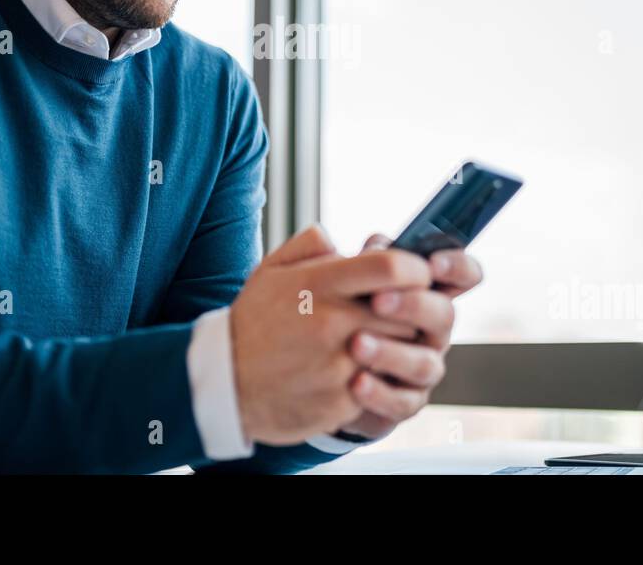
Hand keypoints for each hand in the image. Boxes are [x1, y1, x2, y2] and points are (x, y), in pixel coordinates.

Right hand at [229, 225, 430, 444]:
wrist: (225, 382)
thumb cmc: (254, 322)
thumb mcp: (272, 269)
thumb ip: (311, 244)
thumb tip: (346, 241)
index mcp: (318, 285)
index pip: (390, 267)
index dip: (416, 267)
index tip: (417, 272)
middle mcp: (331, 323)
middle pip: (404, 310)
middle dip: (409, 307)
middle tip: (398, 309)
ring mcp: (338, 365)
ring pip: (398, 349)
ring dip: (396, 342)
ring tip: (376, 338)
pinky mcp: (340, 401)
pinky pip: (380, 383)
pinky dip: (376, 376)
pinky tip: (355, 370)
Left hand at [335, 234, 484, 440]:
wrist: (327, 371)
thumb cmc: (348, 313)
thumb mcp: (354, 281)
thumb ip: (367, 260)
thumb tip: (375, 244)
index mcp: (427, 294)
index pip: (463, 275)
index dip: (457, 266)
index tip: (432, 263)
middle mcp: (433, 331)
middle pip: (445, 315)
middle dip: (413, 305)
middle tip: (377, 300)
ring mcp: (423, 368)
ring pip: (423, 363)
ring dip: (390, 351)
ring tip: (357, 343)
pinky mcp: (405, 402)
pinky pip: (401, 402)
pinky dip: (379, 392)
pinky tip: (355, 382)